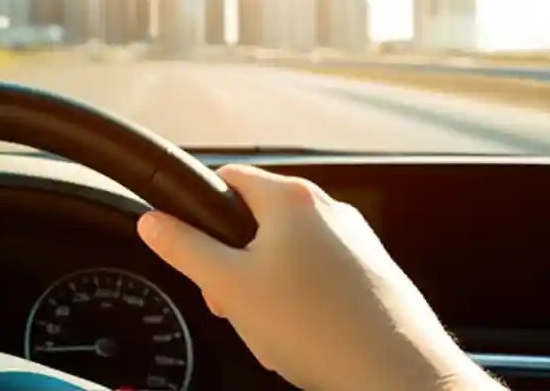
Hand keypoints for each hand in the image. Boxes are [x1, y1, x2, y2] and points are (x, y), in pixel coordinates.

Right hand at [137, 165, 498, 390]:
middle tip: (230, 300)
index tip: (192, 244)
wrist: (396, 374)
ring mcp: (357, 241)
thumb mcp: (228, 287)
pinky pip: (320, 276)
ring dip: (267, 285)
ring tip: (270, 327)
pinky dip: (302, 300)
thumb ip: (184, 248)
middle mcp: (329, 209)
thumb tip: (153, 223)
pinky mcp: (374, 273)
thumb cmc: (319, 329)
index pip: (228, 178)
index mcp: (291, 199)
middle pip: (257, 221)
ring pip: (288, 253)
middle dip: (235, 262)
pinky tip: (301, 335)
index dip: (201, 211)